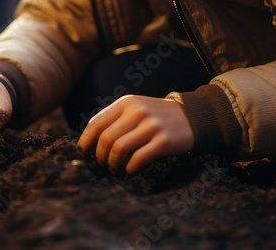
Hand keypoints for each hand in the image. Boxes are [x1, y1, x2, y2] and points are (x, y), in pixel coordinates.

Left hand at [77, 95, 193, 174]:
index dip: (85, 141)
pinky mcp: (163, 141)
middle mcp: (137, 111)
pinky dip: (129, 169)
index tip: (82, 154)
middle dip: (100, 157)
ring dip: (113, 165)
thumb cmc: (157, 117)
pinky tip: (130, 172)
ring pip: (119, 149)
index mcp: (126, 103)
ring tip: (115, 170)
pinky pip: (138, 158)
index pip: (96, 123)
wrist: (192, 116)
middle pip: (106, 139)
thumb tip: (90, 143)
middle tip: (102, 166)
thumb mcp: (136, 108)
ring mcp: (151, 125)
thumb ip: (116, 120)